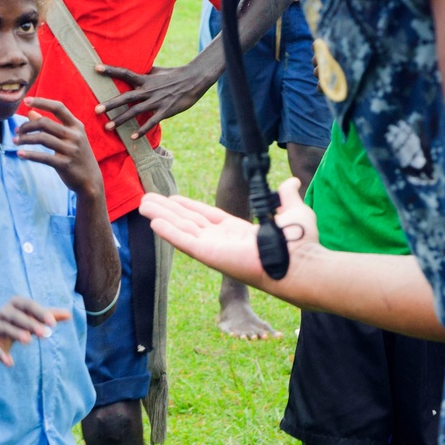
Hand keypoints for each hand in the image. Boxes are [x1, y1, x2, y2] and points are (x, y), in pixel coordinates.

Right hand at [0, 296, 69, 367]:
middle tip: (44, 333)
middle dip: (30, 324)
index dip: (41, 313)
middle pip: (17, 317)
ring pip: (5, 328)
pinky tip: (10, 363)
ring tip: (28, 341)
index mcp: (16, 304)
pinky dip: (1, 354)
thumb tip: (69, 315)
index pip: (29, 305)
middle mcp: (4, 312)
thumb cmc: (17, 321)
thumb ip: (50, 315)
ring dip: (16, 333)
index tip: (53, 323)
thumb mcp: (32, 316)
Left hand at [14, 97, 103, 196]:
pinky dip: (29, 155)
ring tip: (15, 141)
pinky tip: (19, 153)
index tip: (26, 101)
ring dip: (25, 139)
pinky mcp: (65, 164)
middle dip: (27, 126)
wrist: (90, 180)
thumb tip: (30, 113)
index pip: (58, 107)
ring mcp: (70, 150)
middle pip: (45, 123)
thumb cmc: (76, 155)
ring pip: (41, 138)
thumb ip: (50, 124)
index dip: (41, 102)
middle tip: (17, 131)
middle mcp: (74, 136)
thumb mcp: (68, 137)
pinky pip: (43, 157)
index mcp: (76, 126)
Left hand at [95, 62, 209, 138]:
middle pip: (126, 97)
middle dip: (111, 104)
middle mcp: (148, 90)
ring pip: (135, 112)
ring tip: (108, 127)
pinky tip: (132, 137)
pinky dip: (142, 130)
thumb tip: (132, 69)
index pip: (124, 73)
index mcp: (145, 79)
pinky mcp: (165, 111)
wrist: (193, 80)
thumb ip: (143, 72)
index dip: (110, 70)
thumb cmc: (174, 74)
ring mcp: (156, 101)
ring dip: (121, 120)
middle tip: (96, 110)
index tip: (95, 69)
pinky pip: (151, 122)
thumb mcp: (157, 71)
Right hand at [140, 177, 317, 285]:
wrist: (301, 263)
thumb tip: (292, 181)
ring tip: (142, 204)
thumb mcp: (292, 211)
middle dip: (167, 211)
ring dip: (161, 216)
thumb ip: (287, 196)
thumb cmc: (300, 244)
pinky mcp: (210, 255)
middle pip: (188, 222)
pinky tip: (152, 221)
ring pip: (182, 229)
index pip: (207, 217)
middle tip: (147, 199)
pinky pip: (184, 241)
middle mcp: (223, 241)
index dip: (188, 207)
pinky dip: (168, 231)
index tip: (172, 199)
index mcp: (239, 233)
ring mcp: (215, 249)